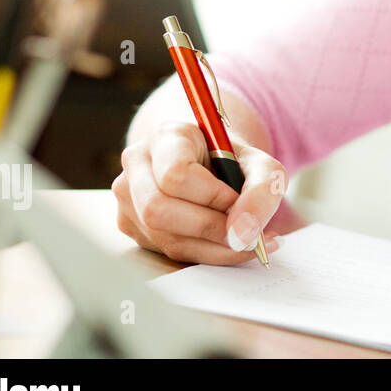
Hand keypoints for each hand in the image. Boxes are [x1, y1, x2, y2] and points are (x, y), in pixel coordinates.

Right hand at [113, 120, 286, 263]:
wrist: (215, 166)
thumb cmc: (236, 164)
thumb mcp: (263, 167)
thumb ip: (261, 192)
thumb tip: (242, 233)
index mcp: (167, 137)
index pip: (176, 173)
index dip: (211, 195)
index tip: (238, 201)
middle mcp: (138, 164)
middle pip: (158, 209)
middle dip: (210, 227)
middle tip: (247, 232)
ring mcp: (128, 197)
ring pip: (163, 237)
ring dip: (213, 247)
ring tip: (245, 240)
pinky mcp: (131, 226)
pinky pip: (166, 252)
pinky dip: (205, 254)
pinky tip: (227, 243)